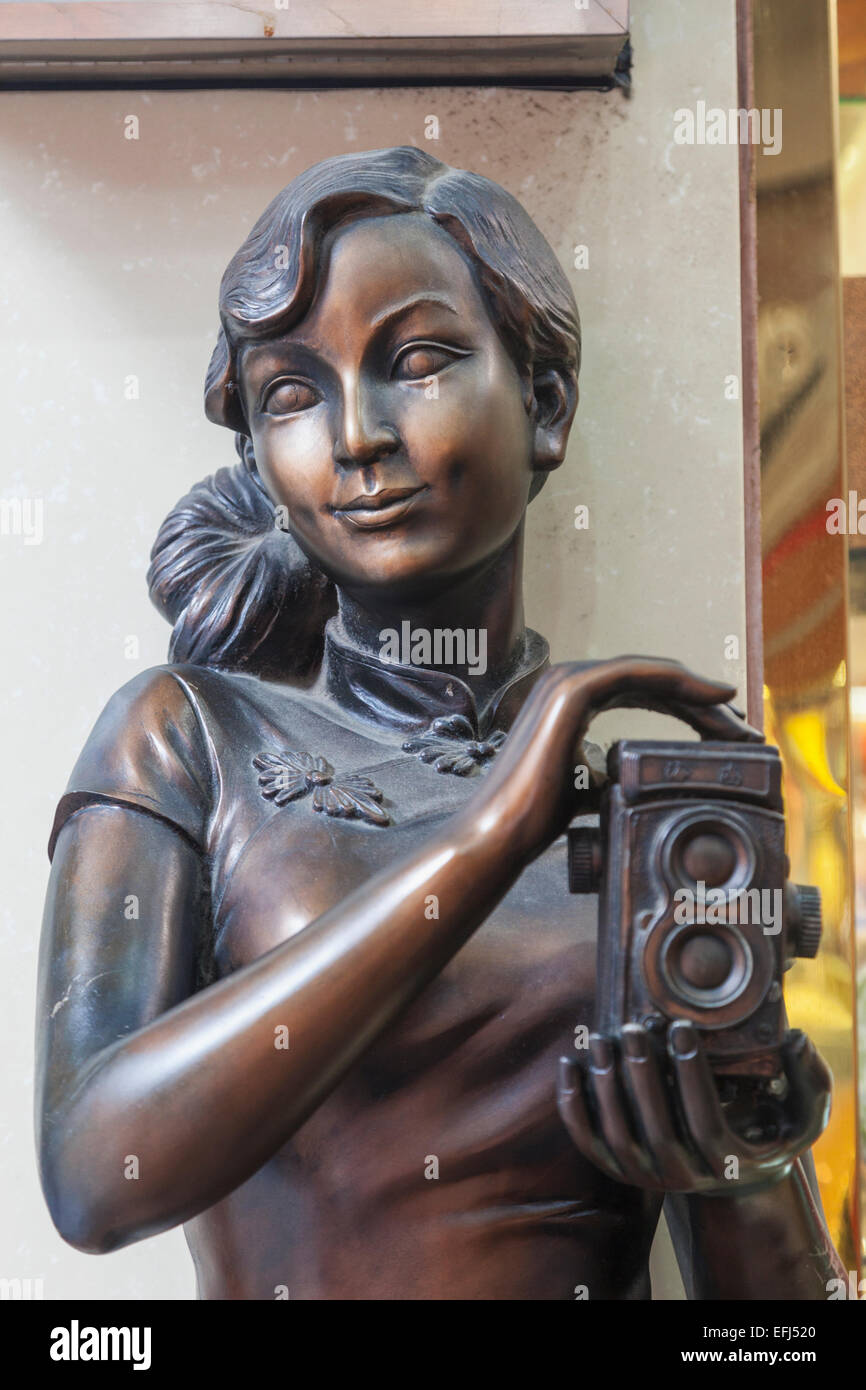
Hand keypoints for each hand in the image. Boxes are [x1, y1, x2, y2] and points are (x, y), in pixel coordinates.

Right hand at [475, 656, 761, 862]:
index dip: (688, 706)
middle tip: (742, 727)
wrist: (503, 832)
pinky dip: (677, 680)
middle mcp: (568, 682)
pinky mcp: (571, 690)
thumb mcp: (594, 787)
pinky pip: (636, 674)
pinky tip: (710, 695)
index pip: (643, 691)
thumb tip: (656, 780)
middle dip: (701, 702)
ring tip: (735, 718)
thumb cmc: (540, 817)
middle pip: (653, 681)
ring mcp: (567, 681)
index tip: (726, 731)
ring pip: (650, 673)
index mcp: (573, 701)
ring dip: (698, 691)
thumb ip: (620, 772)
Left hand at [557, 1023, 830, 1195]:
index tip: (681, 1028)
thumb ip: (809, 1080)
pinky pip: (589, 1142)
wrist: (732, 1178)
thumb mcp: (803, 1115)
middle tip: (634, 1028)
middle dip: (642, 1076)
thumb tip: (795, 1040)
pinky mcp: (619, 1171)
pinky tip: (570, 1064)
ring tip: (603, 1038)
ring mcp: (648, 1178)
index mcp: (727, 1163)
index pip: (705, 1123)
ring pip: (619, 1137)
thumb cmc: (767, 1133)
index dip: (690, 1077)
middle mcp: (686, 1178)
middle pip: (656, 1131)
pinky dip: (574, 1105)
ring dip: (607, 1086)